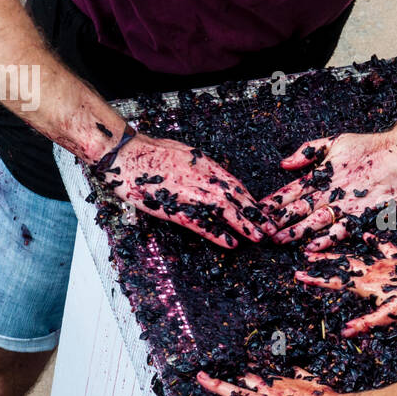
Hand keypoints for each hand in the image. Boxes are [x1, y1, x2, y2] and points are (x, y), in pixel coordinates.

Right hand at [103, 133, 275, 248]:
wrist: (124, 154)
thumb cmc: (148, 152)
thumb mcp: (182, 153)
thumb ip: (198, 165)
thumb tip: (210, 173)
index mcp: (204, 164)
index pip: (235, 184)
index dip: (250, 199)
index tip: (263, 211)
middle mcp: (202, 177)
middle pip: (237, 197)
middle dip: (256, 214)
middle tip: (273, 227)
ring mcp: (190, 192)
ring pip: (226, 210)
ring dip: (245, 225)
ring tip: (261, 237)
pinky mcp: (174, 206)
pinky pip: (201, 223)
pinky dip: (217, 233)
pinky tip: (231, 243)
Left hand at [195, 366, 361, 395]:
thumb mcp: (311, 381)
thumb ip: (300, 374)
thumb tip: (295, 369)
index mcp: (279, 381)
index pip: (256, 376)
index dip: (243, 375)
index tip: (234, 373)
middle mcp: (268, 390)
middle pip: (240, 380)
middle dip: (221, 377)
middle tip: (205, 372)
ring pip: (234, 392)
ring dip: (216, 386)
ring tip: (201, 380)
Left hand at [262, 119, 396, 250]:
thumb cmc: (371, 146)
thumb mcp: (336, 140)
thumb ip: (309, 151)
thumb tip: (284, 164)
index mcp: (324, 172)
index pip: (292, 189)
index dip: (273, 201)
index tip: (257, 211)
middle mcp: (333, 189)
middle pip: (299, 208)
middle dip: (278, 221)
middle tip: (259, 231)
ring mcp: (348, 203)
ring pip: (316, 221)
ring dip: (296, 232)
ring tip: (277, 241)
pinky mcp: (364, 213)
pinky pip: (342, 230)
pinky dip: (327, 239)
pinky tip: (311, 247)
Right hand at [294, 235, 396, 337]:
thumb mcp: (387, 317)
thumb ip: (365, 323)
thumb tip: (343, 332)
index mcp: (365, 285)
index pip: (335, 282)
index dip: (316, 279)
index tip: (298, 275)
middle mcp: (370, 271)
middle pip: (340, 264)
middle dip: (322, 262)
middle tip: (305, 257)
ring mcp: (383, 262)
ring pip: (355, 255)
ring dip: (338, 252)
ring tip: (324, 248)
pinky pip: (383, 246)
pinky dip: (374, 241)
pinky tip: (365, 235)